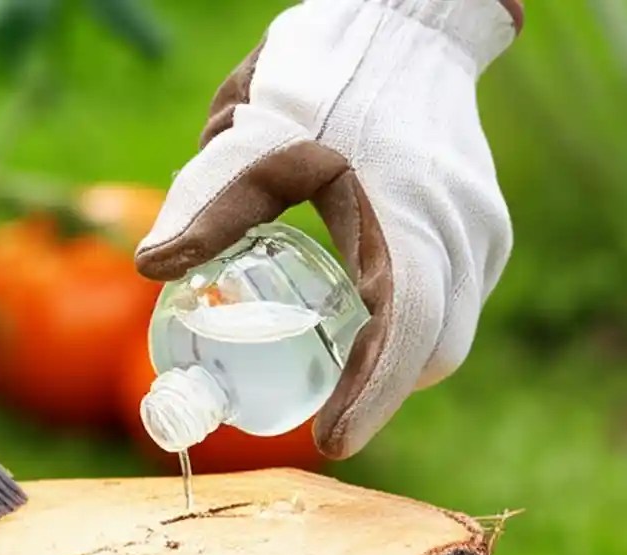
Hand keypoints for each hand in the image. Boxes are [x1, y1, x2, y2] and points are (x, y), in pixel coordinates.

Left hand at [135, 0, 518, 458]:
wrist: (402, 22)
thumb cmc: (324, 77)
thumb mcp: (253, 139)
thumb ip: (207, 208)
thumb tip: (147, 269)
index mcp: (406, 217)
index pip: (406, 331)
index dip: (370, 395)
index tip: (330, 441)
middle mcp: (459, 234)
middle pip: (432, 348)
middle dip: (375, 391)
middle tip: (311, 412)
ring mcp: (479, 229)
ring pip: (447, 328)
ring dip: (392, 362)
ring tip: (330, 374)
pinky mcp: (479, 223)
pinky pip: (450, 299)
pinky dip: (408, 327)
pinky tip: (356, 319)